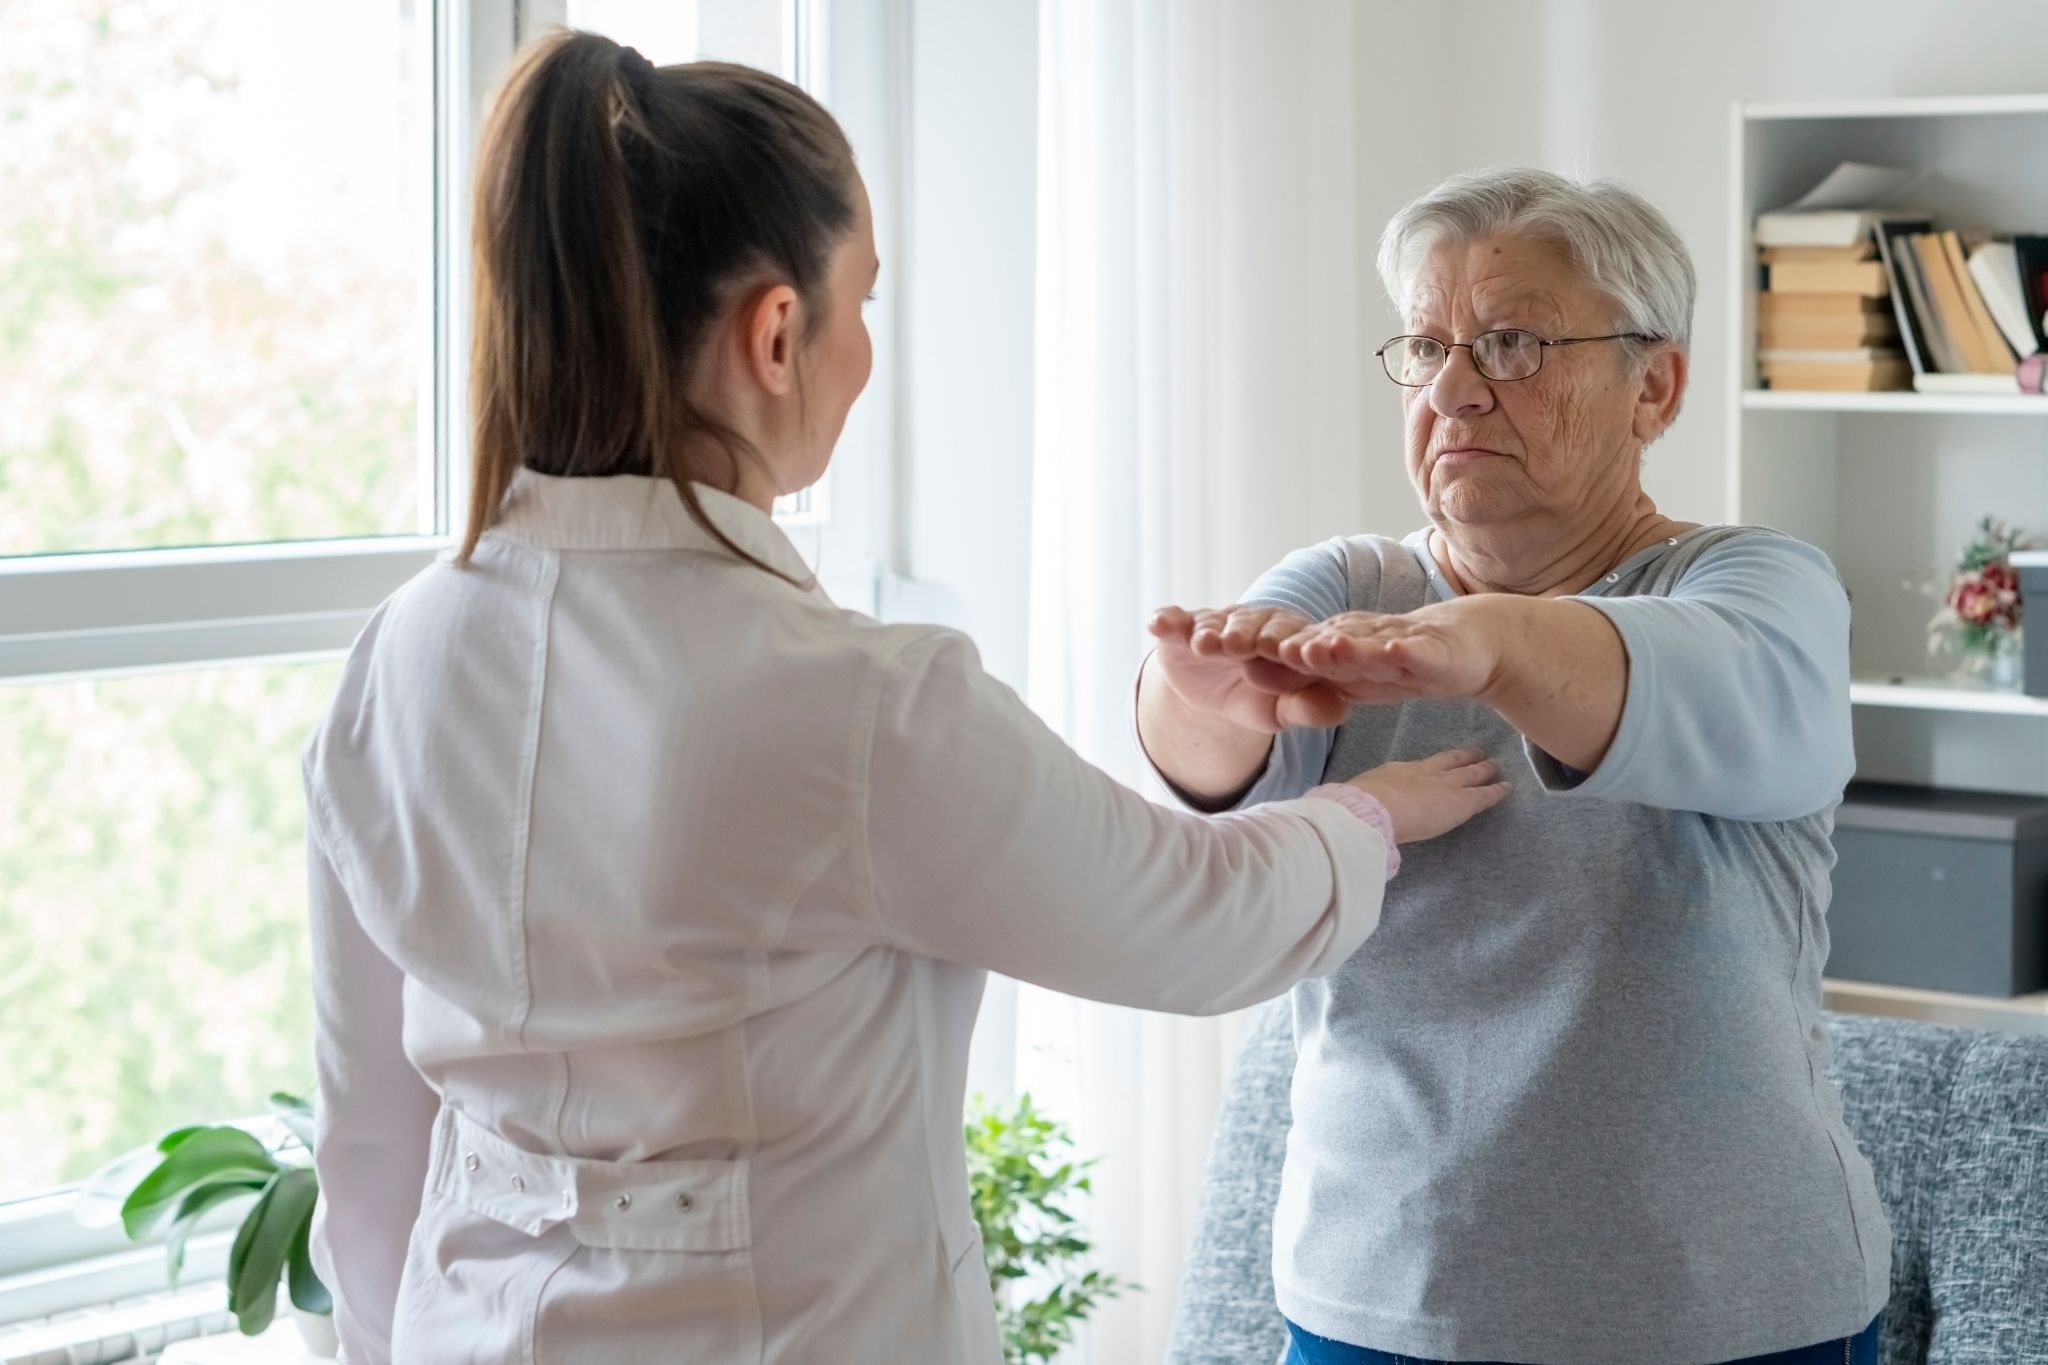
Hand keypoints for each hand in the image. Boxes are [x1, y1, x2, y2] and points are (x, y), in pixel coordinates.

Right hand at [1148, 605, 1349, 733]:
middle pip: (1251, 623)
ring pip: (1213, 621)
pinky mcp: (1180, 627)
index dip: (1286, 643)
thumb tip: (1340, 710)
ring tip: (1202, 644)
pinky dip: (1166, 620)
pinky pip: (1173, 619)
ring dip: (1208, 630)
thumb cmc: (1255, 696)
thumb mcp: (1279, 709)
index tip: (1285, 654)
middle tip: (1238, 646)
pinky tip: (1158, 624)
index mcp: (1286, 636)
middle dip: (1245, 633)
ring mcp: (1215, 622)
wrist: (1209, 691)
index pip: (1291, 635)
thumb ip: (1307, 708)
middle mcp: (1251, 621)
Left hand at [1266, 598, 1509, 705]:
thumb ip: (1322, 678)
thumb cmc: (1412, 661)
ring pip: (1369, 643)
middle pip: (1330, 641)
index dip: (1275, 654)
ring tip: (1317, 648)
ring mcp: (1403, 640)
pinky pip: (1419, 650)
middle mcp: (1370, 637)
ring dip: (1345, 646)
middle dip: (1300, 646)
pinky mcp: (1436, 649)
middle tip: (1267, 648)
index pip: (1306, 650)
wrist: (1475, 642)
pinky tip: (1392, 650)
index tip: (1238, 657)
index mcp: (1349, 645)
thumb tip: (1267, 678)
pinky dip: (1406, 649)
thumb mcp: (1363, 678)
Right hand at [1346, 747, 1509, 842]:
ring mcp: (1446, 785)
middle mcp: (1425, 772)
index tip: (1440, 763)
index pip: (1420, 767)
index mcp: (1397, 772)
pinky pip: (1484, 795)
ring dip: (1483, 769)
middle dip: (1464, 757)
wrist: (1375, 808)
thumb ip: (1363, 800)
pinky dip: (1496, 790)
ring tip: (1495, 765)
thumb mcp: (1359, 796)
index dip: (1434, 765)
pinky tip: (1506, 787)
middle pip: (1450, 762)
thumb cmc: (1360, 805)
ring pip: (1470, 774)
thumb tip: (1353, 808)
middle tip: (1476, 752)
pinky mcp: (1462, 801)